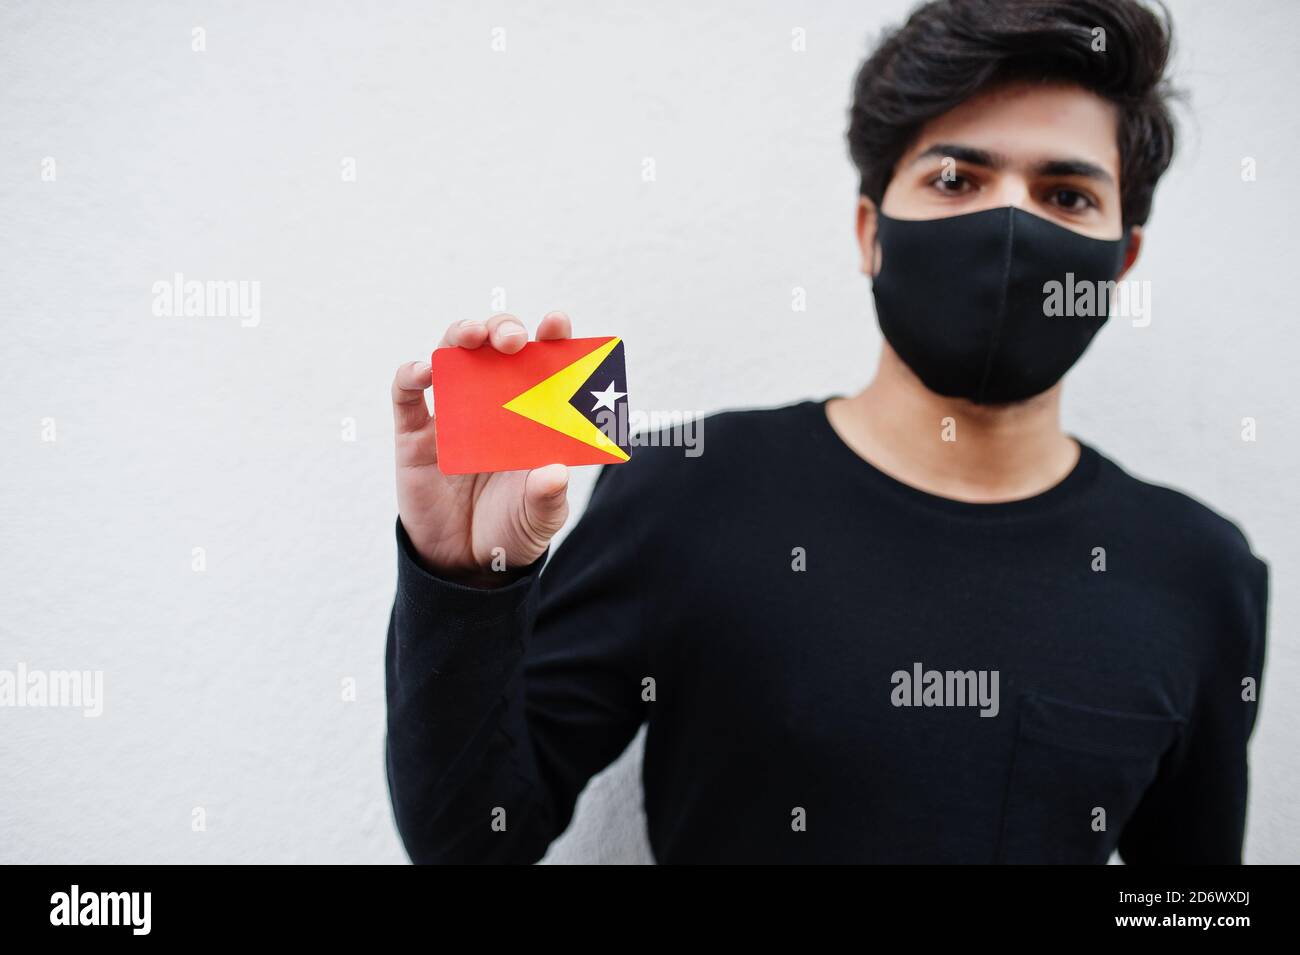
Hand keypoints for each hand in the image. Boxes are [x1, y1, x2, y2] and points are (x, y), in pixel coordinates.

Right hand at [392, 312, 572, 586]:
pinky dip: (412, 374)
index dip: (550, 336)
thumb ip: (547, 498)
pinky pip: (406, 393)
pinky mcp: (414, 434)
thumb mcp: (539, 519)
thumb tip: (554, 474)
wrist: (464, 565)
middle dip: (503, 329)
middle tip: (513, 339)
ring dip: (460, 334)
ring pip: (451, 354)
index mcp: (531, 412)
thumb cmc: (511, 531)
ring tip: (472, 336)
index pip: (543, 361)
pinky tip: (425, 372)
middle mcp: (492, 402)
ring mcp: (452, 413)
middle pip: (494, 345)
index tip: (557, 322)